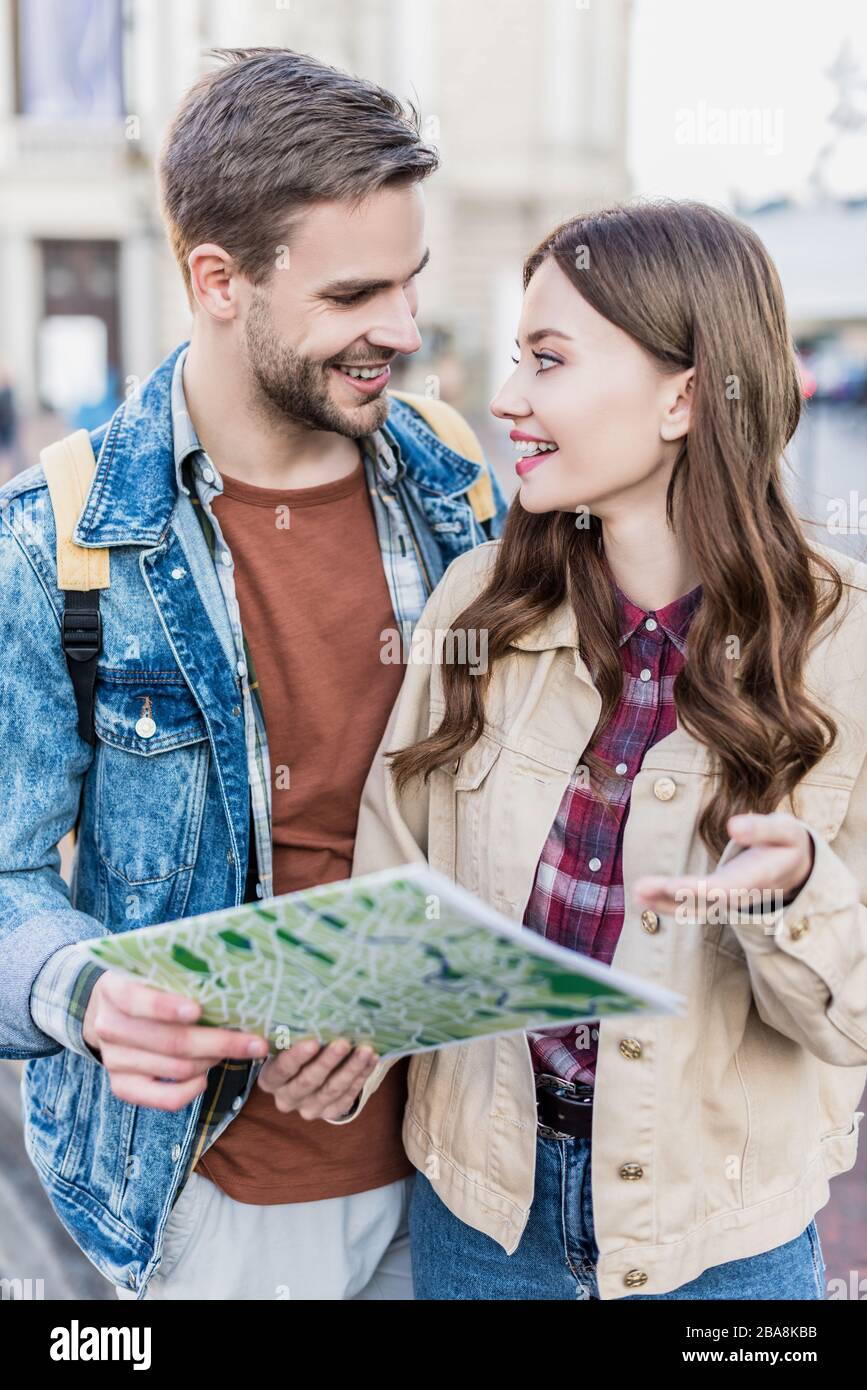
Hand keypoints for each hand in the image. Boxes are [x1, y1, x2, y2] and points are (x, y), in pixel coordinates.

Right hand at [82, 973, 268, 1110]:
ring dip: (212, 1061)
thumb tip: (235, 984)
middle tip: (255, 1042)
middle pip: (170, 1041)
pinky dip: (192, 1090)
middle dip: (219, 1043)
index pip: (137, 1000)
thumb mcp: (154, 970)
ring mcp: (114, 1060)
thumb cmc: (147, 985)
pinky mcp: (121, 1085)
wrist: (108, 1010)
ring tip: (235, 1050)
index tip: (198, 1010)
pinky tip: (206, 1077)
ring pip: (175, 1069)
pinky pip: (164, 1098)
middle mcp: (109, 1026)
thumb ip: (180, 975)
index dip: (166, 1007)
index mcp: (114, 989)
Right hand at [256, 1038, 379, 1120]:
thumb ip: (284, 1035)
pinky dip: (360, 1077)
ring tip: (365, 1050)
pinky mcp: (329, 1112)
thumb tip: (288, 1024)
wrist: (304, 1071)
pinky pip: (347, 1097)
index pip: (281, 1070)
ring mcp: (309, 1108)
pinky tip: (371, 1060)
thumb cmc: (292, 1047)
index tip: (313, 1042)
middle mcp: (287, 1098)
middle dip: (328, 1061)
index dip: (297, 1057)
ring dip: (351, 1069)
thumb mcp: (282, 1040)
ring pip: (332, 1090)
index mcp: (270, 1080)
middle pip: (309, 1081)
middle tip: (344, 1043)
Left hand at [633, 812, 814, 921]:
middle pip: (701, 900)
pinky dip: (669, 903)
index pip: (721, 888)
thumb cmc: (788, 844)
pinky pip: (692, 904)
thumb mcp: (786, 831)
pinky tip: (645, 897)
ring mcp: (729, 899)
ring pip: (694, 907)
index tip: (669, 885)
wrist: (799, 869)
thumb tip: (734, 825)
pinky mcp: (719, 897)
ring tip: (636, 894)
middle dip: (670, 896)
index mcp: (755, 879)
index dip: (694, 889)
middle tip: (639, 889)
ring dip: (664, 902)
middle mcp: (739, 894)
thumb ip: (763, 828)